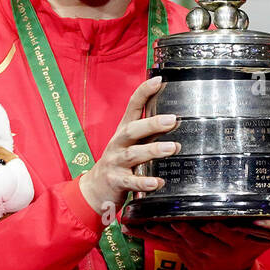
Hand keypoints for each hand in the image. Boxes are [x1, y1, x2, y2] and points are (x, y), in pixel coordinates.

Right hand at [78, 76, 177, 217]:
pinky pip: (131, 182)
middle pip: (132, 130)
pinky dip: (144, 182)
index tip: (158, 80)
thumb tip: (173, 119)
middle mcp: (118, 144)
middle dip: (151, 124)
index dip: (143, 92)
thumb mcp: (131, 143)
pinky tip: (158, 182)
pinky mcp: (116, 181)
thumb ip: (149, 132)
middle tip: (172, 120)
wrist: (96, 188)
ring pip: (133, 154)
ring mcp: (116, 162)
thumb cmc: (119, 162)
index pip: (132, 107)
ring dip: (153, 150)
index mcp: (123, 131)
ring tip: (173, 148)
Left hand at [119, 217, 269, 269]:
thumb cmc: (246, 251)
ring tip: (145, 220)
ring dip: (160, 230)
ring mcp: (193, 251)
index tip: (213, 221)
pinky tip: (128, 226)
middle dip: (185, 229)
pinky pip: (160, 241)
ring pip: (176, 240)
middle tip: (174, 217)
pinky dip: (144, 233)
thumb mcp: (260, 242)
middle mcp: (212, 249)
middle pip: (197, 238)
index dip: (220, 231)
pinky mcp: (179, 249)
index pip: (228, 237)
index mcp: (233, 245)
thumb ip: (269, 226)